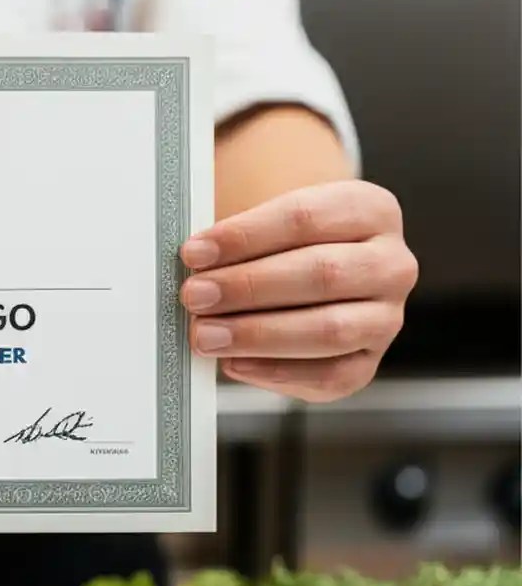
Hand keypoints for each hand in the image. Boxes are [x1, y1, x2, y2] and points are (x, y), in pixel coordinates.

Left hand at [179, 180, 417, 402]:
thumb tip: (194, 263)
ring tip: (206, 334)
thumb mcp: (269, 224)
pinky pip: (328, 375)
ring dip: (258, 334)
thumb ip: (237, 240)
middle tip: (196, 295)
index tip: (195, 252)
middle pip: (321, 274)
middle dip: (248, 287)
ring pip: (329, 329)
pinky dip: (276, 372)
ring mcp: (386, 318)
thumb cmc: (283, 246)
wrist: (311, 274)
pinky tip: (234, 363)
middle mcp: (391, 264)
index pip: (305, 217)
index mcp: (370, 210)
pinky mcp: (369, 363)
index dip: (244, 236)